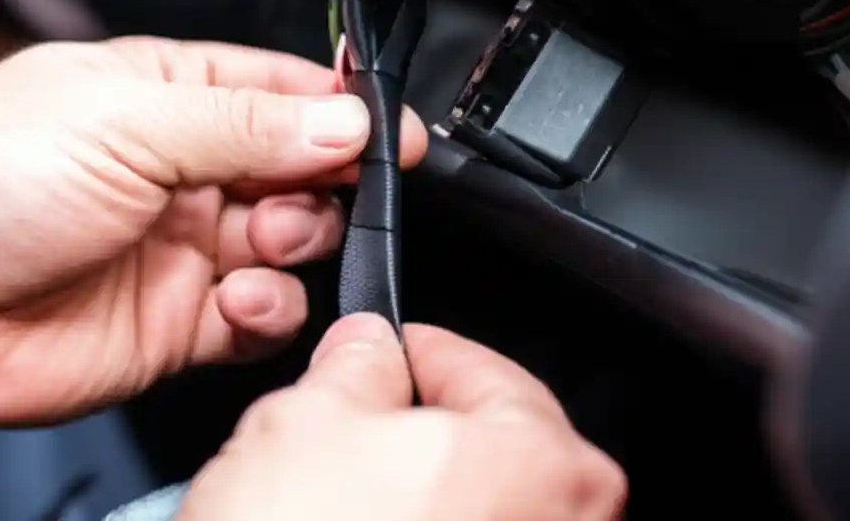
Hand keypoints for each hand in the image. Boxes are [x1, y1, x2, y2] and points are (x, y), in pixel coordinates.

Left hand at [0, 39, 426, 443]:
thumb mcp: (124, 122)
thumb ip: (245, 125)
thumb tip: (342, 120)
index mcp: (167, 96)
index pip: (283, 92)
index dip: (344, 110)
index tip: (394, 131)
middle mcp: (181, 169)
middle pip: (301, 168)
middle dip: (329, 178)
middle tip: (331, 184)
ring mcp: (182, 246)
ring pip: (292, 243)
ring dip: (298, 242)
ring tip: (263, 238)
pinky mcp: (178, 322)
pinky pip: (261, 315)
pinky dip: (270, 309)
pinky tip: (240, 298)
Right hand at [179, 314, 627, 519]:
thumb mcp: (304, 423)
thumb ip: (356, 364)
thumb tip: (369, 345)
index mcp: (545, 458)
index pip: (482, 368)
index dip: (419, 349)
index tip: (385, 348)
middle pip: (490, 450)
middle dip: (419, 435)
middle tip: (350, 434)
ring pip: (477, 516)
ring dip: (419, 503)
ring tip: (339, 509)